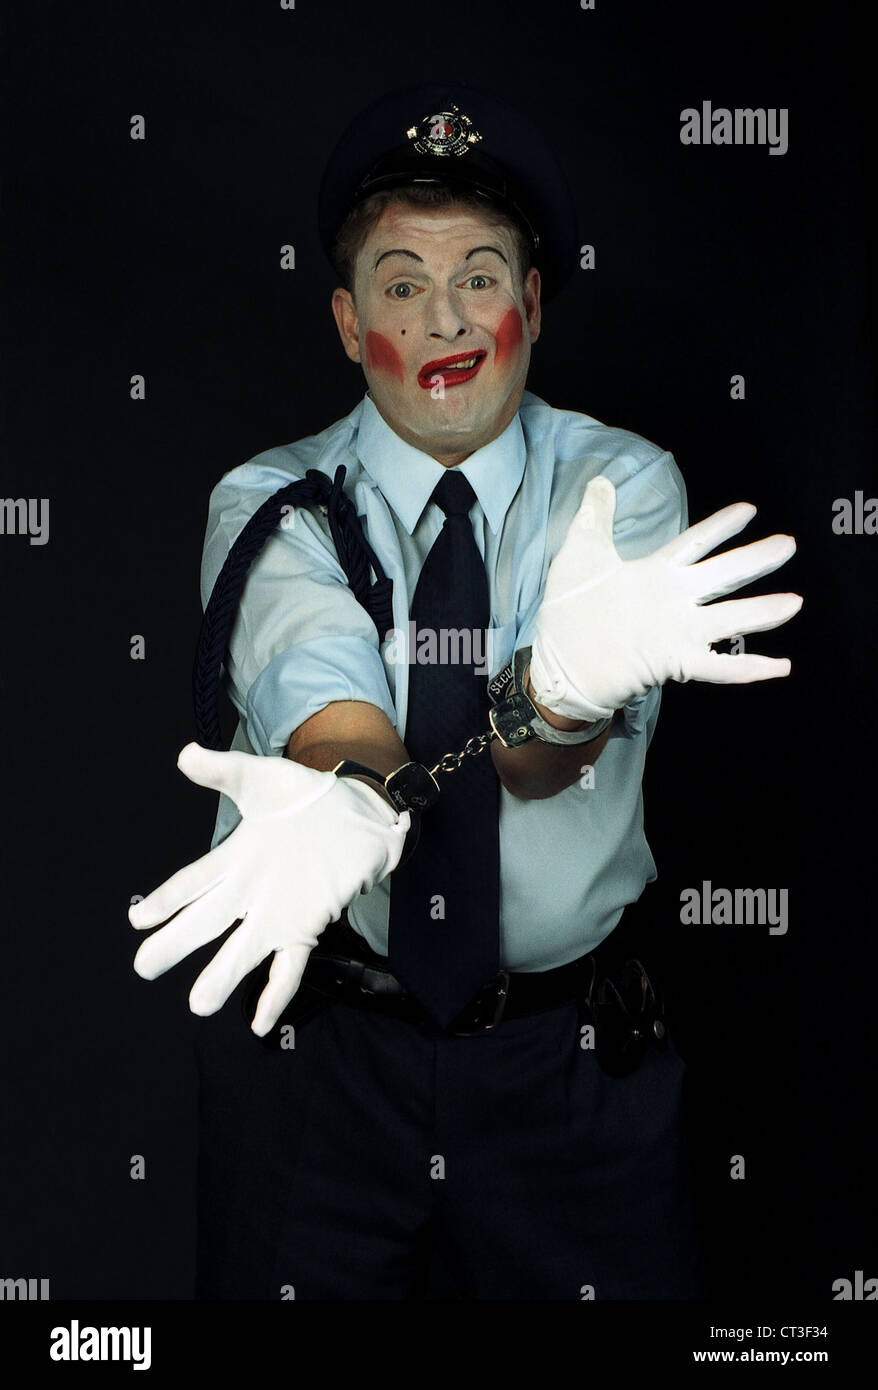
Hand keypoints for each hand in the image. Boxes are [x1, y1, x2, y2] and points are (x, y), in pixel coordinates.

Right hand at [130, 743, 409, 1034]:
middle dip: (176, 944)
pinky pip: (290, 967)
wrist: (360, 811)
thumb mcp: (263, 778)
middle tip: (144, 967)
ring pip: (244, 950)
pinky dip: (276, 994)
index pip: (194, 883)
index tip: (138, 920)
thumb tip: (187, 755)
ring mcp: (280, 913)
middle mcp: (252, 892)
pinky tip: (260, 1023)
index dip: (166, 901)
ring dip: (222, 977)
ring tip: (198, 1005)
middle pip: (208, 922)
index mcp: (237, 858)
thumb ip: (224, 771)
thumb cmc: (306, 796)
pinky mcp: (309, 927)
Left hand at [529, 475, 802, 719]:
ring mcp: (676, 631)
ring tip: (795, 602)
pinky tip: (781, 666)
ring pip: (730, 617)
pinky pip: (719, 666)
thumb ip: (596, 516)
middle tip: (790, 543)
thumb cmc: (568, 609)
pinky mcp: (673, 662)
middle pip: (723, 574)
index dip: (721, 526)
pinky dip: (750, 667)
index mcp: (655, 573)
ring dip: (763, 611)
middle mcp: (673, 600)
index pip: (695, 543)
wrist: (557, 662)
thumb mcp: (581, 553)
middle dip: (755, 559)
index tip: (749, 509)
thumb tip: (601, 480)